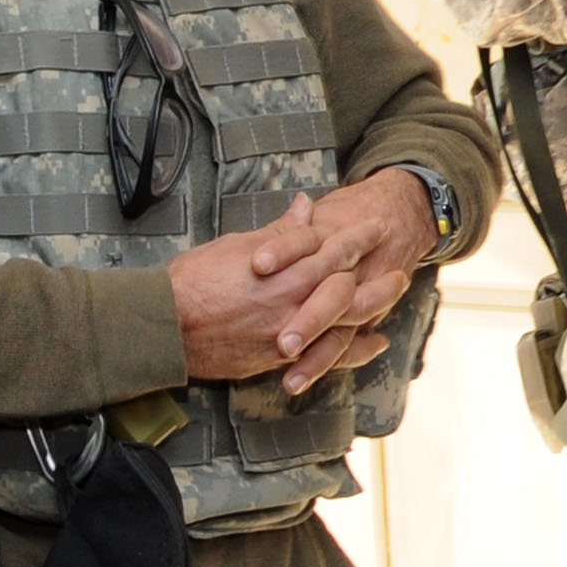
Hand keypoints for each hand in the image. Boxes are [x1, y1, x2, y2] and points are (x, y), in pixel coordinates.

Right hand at [174, 177, 433, 393]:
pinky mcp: (278, 358)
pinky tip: (373, 342)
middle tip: (402, 265)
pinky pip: (327, 354)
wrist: (164, 326)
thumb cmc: (193, 281)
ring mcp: (289, 332)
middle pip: (349, 285)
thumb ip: (278, 232)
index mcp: (284, 268)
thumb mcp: (237, 245)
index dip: (359, 236)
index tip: (378, 225)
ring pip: (345, 320)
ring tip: (395, 296)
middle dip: (377, 273)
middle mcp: (292, 301)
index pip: (333, 247)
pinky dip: (354, 348)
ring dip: (375, 306)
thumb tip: (305, 208)